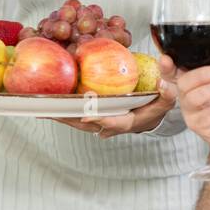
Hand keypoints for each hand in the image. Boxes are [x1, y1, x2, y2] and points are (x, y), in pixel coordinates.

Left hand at [50, 56, 179, 138]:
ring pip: (78, 122)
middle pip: (86, 124)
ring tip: (41, 109)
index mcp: (128, 121)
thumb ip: (167, 93)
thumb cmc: (157, 107)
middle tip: (50, 111)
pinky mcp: (94, 118)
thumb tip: (164, 83)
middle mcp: (111, 125)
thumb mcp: (167, 100)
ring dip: (61, 116)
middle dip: (69, 118)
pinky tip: (48, 106)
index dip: (100, 118)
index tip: (88, 114)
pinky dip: (63, 112)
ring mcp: (101, 123)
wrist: (151, 117)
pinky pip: (76, 116)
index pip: (113, 121)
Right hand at [173, 34, 209, 154]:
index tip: (166, 58)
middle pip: (184, 82)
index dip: (166, 66)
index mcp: (193, 82)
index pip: (173, 73)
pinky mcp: (199, 126)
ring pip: (194, 98)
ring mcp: (191, 112)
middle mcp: (188, 96)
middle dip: (202, 74)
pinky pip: (208, 115)